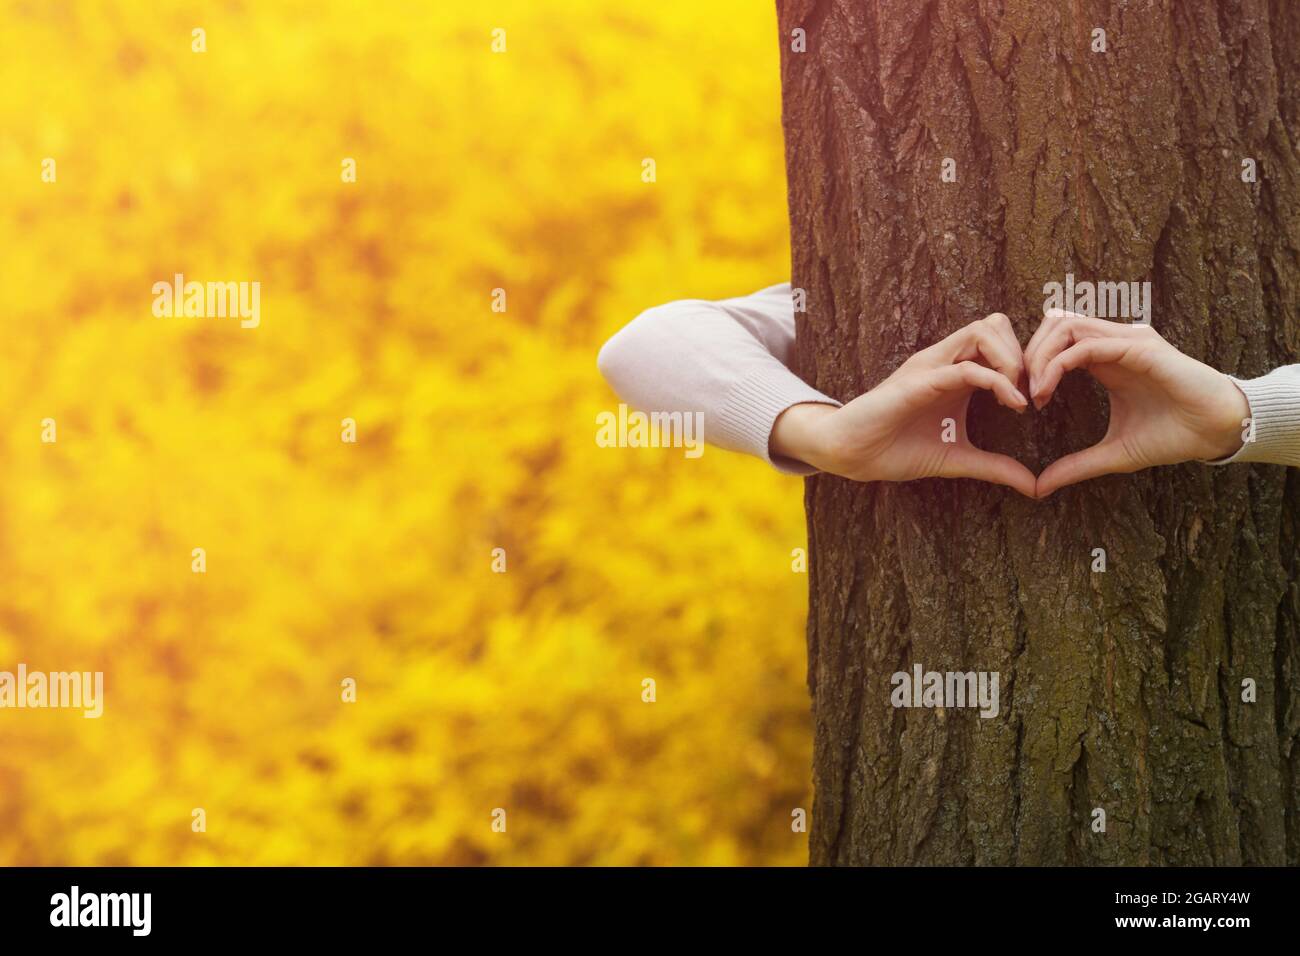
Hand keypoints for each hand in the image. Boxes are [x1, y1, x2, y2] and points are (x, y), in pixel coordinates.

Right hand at [772, 313, 1036, 495]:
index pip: (999, 339)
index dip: (1026, 362)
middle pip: (995, 323)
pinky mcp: (920, 381)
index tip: (1038, 400)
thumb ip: (994, 467)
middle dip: (1023, 353)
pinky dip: (997, 382)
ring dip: (1012, 359)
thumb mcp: (957, 458)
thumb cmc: (896, 450)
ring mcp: (931, 367)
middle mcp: (945, 361)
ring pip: (984, 331)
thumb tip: (1033, 487)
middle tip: (1033, 392)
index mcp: (955, 373)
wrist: (852, 454)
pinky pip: (967, 368)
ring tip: (1020, 395)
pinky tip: (1013, 406)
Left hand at [1025, 309, 1250, 497]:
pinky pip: (1087, 344)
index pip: (1056, 340)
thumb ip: (1076, 466)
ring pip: (1066, 326)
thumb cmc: (1172, 436)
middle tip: (1018, 392)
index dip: (1031, 363)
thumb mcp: (1113, 453)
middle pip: (1055, 324)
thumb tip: (1040, 488)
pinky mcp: (1140, 348)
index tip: (1020, 400)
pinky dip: (1058, 363)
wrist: (1217, 432)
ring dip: (1040, 356)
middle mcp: (1114, 343)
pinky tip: (1047, 391)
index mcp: (1106, 359)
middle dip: (1028, 354)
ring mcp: (1127, 341)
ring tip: (1033, 392)